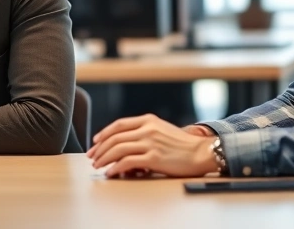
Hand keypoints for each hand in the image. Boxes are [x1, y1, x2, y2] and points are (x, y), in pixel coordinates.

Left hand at [87, 114, 215, 178]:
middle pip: (115, 138)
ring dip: (104, 158)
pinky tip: (111, 173)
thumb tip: (125, 143)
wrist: (201, 153)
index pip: (119, 125)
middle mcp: (147, 129)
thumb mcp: (162, 129)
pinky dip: (115, 168)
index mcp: (148, 120)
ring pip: (118, 149)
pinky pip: (127, 162)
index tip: (95, 142)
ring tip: (98, 165)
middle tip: (92, 157)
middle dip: (100, 148)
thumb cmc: (183, 145)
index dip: (104, 133)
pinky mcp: (153, 158)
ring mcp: (150, 143)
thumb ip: (145, 131)